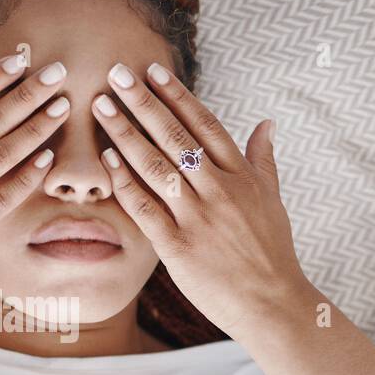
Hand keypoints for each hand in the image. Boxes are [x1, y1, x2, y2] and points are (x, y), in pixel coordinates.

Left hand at [91, 62, 312, 341]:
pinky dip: (125, 182)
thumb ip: (262, 160)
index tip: (153, 71)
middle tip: (115, 74)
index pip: (204, 124)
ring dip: (125, 133)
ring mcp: (198, 218)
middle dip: (143, 102)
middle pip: (175, 136)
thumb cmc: (271, 253)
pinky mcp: (178, 247)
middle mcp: (219, 190)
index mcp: (241, 176)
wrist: (272, 303)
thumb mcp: (273, 200)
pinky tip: (106, 159)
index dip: (177, 95)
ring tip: (102, 106)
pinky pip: (146, 208)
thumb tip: (266, 123)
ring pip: (155, 166)